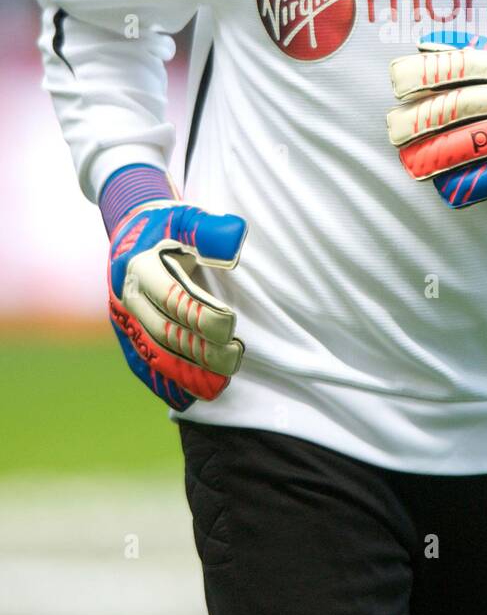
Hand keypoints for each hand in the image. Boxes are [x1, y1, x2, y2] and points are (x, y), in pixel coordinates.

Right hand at [108, 198, 246, 408]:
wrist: (133, 233)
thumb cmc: (169, 225)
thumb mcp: (189, 218)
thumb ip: (210, 229)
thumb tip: (235, 240)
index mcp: (141, 267)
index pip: (172, 298)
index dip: (201, 315)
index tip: (231, 324)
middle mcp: (128, 297)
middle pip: (164, 331)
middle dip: (200, 349)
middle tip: (235, 356)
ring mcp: (124, 320)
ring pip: (153, 354)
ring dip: (186, 372)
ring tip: (221, 381)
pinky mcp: (127, 336)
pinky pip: (143, 365)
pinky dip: (165, 383)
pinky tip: (191, 396)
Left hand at [386, 30, 486, 207]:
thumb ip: (472, 50)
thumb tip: (422, 44)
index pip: (457, 65)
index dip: (422, 72)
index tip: (395, 83)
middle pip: (456, 106)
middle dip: (417, 119)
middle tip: (393, 129)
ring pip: (469, 143)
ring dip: (432, 154)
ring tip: (408, 160)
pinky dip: (465, 182)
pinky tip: (441, 185)